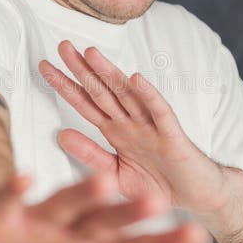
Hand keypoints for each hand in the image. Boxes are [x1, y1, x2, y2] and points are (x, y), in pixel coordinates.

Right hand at [0, 171, 206, 242]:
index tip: (196, 235)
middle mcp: (70, 236)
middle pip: (104, 223)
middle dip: (128, 214)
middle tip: (159, 201)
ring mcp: (37, 223)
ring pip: (63, 205)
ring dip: (81, 194)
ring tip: (104, 183)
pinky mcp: (2, 214)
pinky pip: (8, 201)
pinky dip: (14, 191)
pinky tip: (26, 180)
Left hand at [38, 41, 226, 212]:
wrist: (197, 197)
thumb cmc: (159, 183)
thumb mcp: (115, 173)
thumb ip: (91, 154)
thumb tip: (61, 133)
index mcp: (115, 131)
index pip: (85, 103)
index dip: (65, 85)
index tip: (45, 67)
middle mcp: (130, 123)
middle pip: (102, 91)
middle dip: (81, 69)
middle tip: (62, 46)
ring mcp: (151, 126)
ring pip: (127, 94)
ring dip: (109, 73)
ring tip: (90, 53)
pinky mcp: (171, 135)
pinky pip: (159, 112)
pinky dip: (148, 95)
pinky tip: (135, 78)